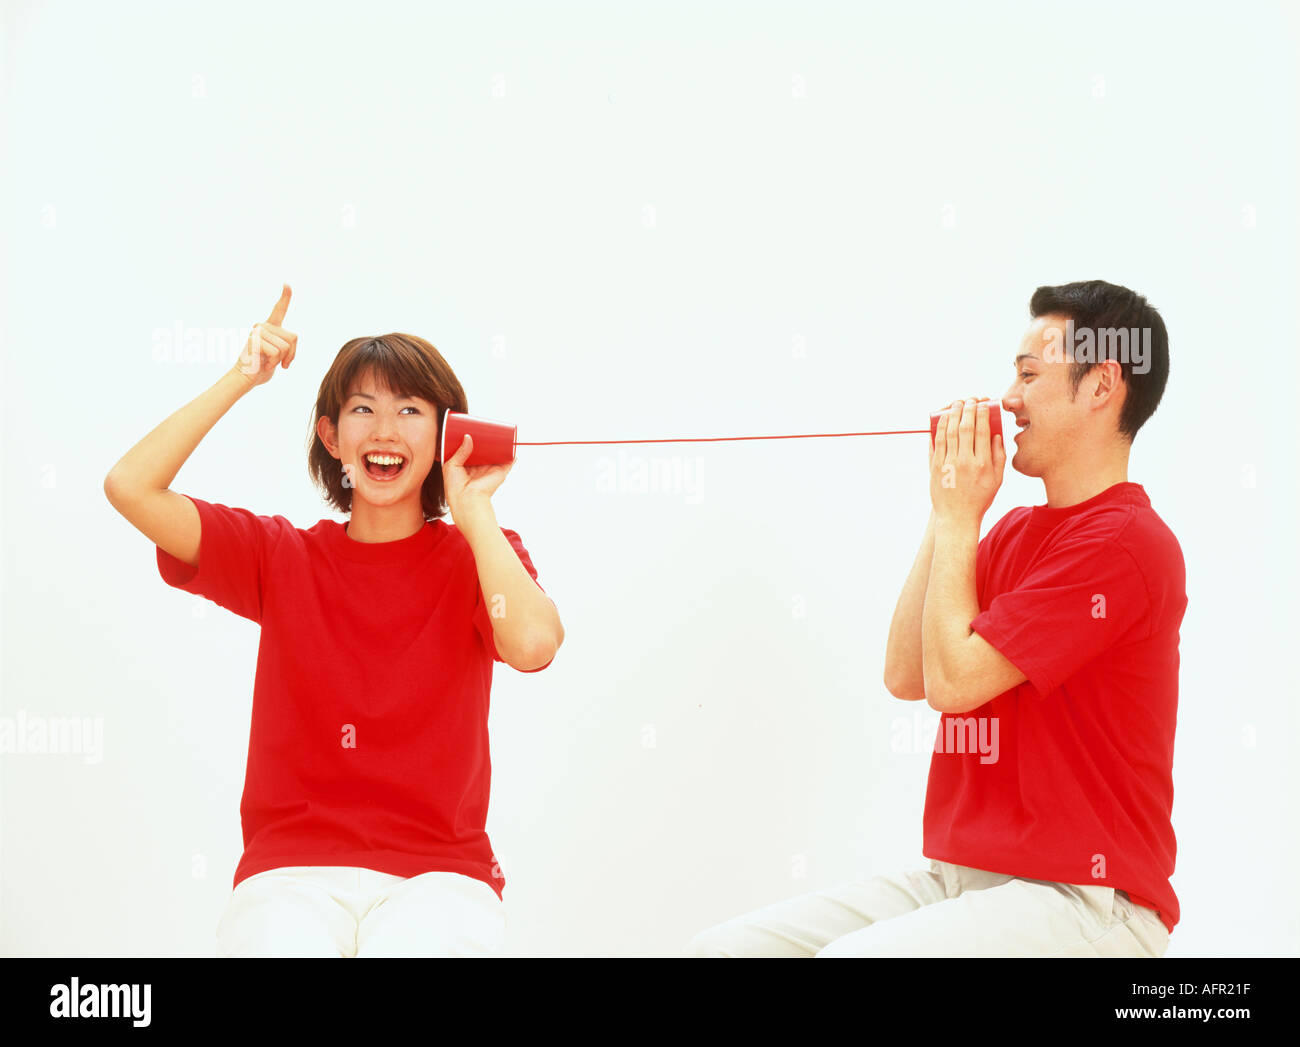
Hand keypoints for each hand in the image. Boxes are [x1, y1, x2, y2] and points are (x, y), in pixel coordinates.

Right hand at [233, 284, 296, 386]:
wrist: (246, 379)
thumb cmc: (262, 368)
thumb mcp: (279, 356)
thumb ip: (286, 347)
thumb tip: (287, 344)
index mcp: (270, 328)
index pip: (279, 310)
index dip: (285, 297)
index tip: (287, 284)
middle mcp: (263, 326)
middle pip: (293, 337)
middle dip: (291, 354)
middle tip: (279, 362)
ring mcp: (258, 331)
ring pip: (286, 346)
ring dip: (281, 359)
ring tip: (268, 362)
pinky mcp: (254, 339)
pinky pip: (277, 352)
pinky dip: (274, 362)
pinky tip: (264, 363)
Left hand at [443, 434, 513, 517]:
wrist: (467, 499)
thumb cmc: (455, 487)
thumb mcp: (452, 465)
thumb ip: (460, 451)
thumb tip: (468, 437)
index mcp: (468, 467)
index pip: (472, 452)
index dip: (472, 442)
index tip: (472, 430)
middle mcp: (481, 468)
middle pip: (485, 451)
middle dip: (486, 441)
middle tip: (486, 427)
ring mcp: (491, 469)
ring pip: (497, 454)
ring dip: (500, 445)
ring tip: (500, 432)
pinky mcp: (500, 471)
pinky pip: (509, 461)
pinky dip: (513, 454)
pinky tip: (513, 444)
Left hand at [929, 396, 1004, 523]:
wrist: (957, 517)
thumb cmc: (980, 498)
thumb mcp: (997, 480)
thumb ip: (999, 457)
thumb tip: (997, 435)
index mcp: (983, 464)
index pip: (982, 431)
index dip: (982, 414)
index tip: (983, 404)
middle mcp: (965, 462)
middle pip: (965, 428)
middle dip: (967, 409)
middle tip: (970, 399)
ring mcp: (948, 464)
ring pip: (948, 432)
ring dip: (952, 414)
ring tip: (956, 403)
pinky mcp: (935, 467)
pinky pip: (936, 443)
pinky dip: (939, 428)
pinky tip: (943, 419)